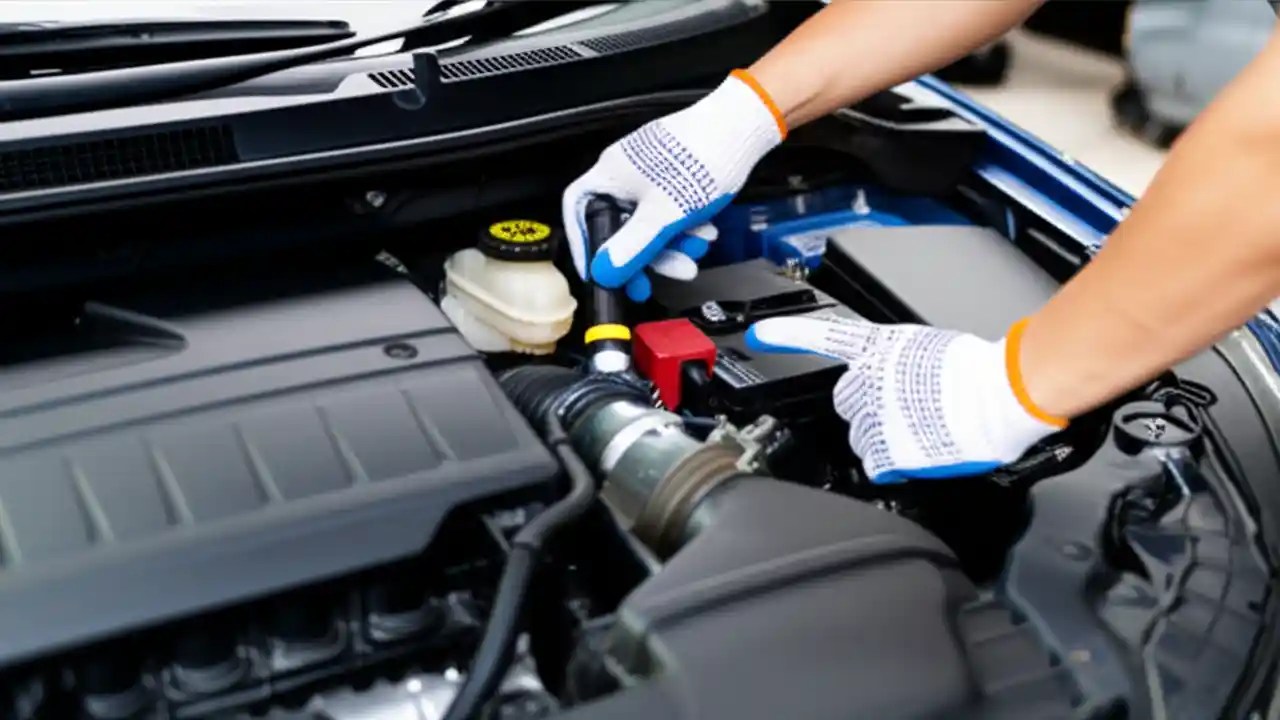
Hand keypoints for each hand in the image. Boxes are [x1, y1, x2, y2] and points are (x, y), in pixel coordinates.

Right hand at [562, 70, 786, 301]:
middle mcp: (626, 172)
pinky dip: (684, 228)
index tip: (594, 272)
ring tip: (696, 250)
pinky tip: (705, 232)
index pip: (577, 210)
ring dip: (671, 245)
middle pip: (619, 226)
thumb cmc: (704, 155)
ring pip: (649, 224)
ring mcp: (651, 174)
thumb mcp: (665, 214)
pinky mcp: (674, 176)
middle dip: (641, 257)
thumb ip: (633, 247)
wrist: (745, 127)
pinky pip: (669, 212)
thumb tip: (604, 272)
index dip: (582, 244)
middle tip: (650, 284)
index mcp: (611, 173)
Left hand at [745, 314, 1067, 483]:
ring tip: (920, 430)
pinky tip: (915, 453)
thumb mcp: (928, 346)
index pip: (824, 336)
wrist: (1004, 392)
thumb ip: (898, 360)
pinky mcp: (886, 449)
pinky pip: (874, 465)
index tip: (758, 336)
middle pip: (847, 402)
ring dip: (882, 438)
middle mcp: (868, 378)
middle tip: (904, 411)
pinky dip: (892, 465)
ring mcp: (874, 415)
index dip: (786, 336)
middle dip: (868, 409)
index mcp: (879, 346)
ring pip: (859, 436)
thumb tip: (896, 377)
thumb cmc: (981, 369)